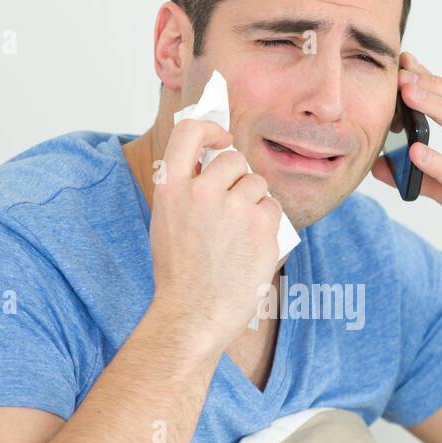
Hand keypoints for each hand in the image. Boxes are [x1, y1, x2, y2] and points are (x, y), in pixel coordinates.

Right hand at [148, 119, 283, 350]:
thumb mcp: (168, 222)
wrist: (192, 314)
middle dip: (240, 178)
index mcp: (171, 188)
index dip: (211, 129)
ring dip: (255, 202)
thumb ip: (187, 191)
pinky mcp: (260, 226)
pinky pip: (273, 208)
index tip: (222, 140)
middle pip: (235, 160)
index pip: (190, 132)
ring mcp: (233, 208)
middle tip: (234, 208)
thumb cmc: (180, 275)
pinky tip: (252, 245)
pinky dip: (268, 224)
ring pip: (258, 184)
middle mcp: (202, 192)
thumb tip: (214, 166)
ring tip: (241, 234)